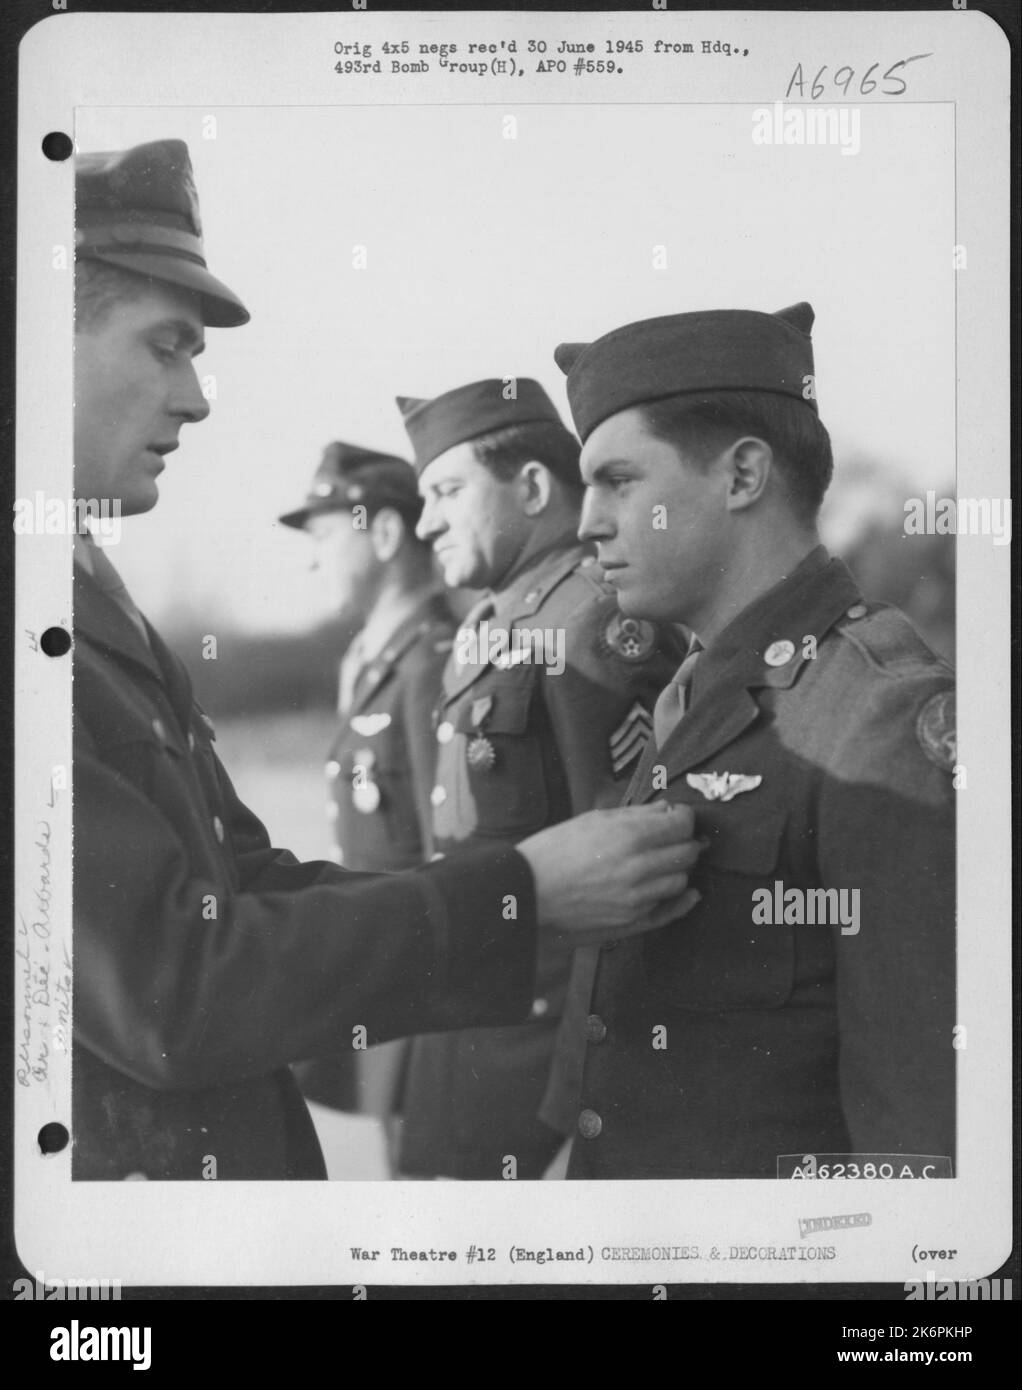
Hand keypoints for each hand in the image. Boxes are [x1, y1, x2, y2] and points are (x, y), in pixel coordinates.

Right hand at [518, 801, 703, 946]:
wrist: (526, 895)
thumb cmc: (552, 853)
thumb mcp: (591, 821)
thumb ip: (634, 815)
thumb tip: (666, 810)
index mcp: (629, 837)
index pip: (682, 824)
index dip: (684, 817)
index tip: (677, 816)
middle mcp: (640, 868)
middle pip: (687, 852)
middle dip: (683, 841)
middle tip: (671, 838)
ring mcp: (638, 899)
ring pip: (681, 880)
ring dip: (676, 869)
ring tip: (661, 863)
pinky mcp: (631, 922)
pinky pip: (670, 911)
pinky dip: (683, 901)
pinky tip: (689, 893)